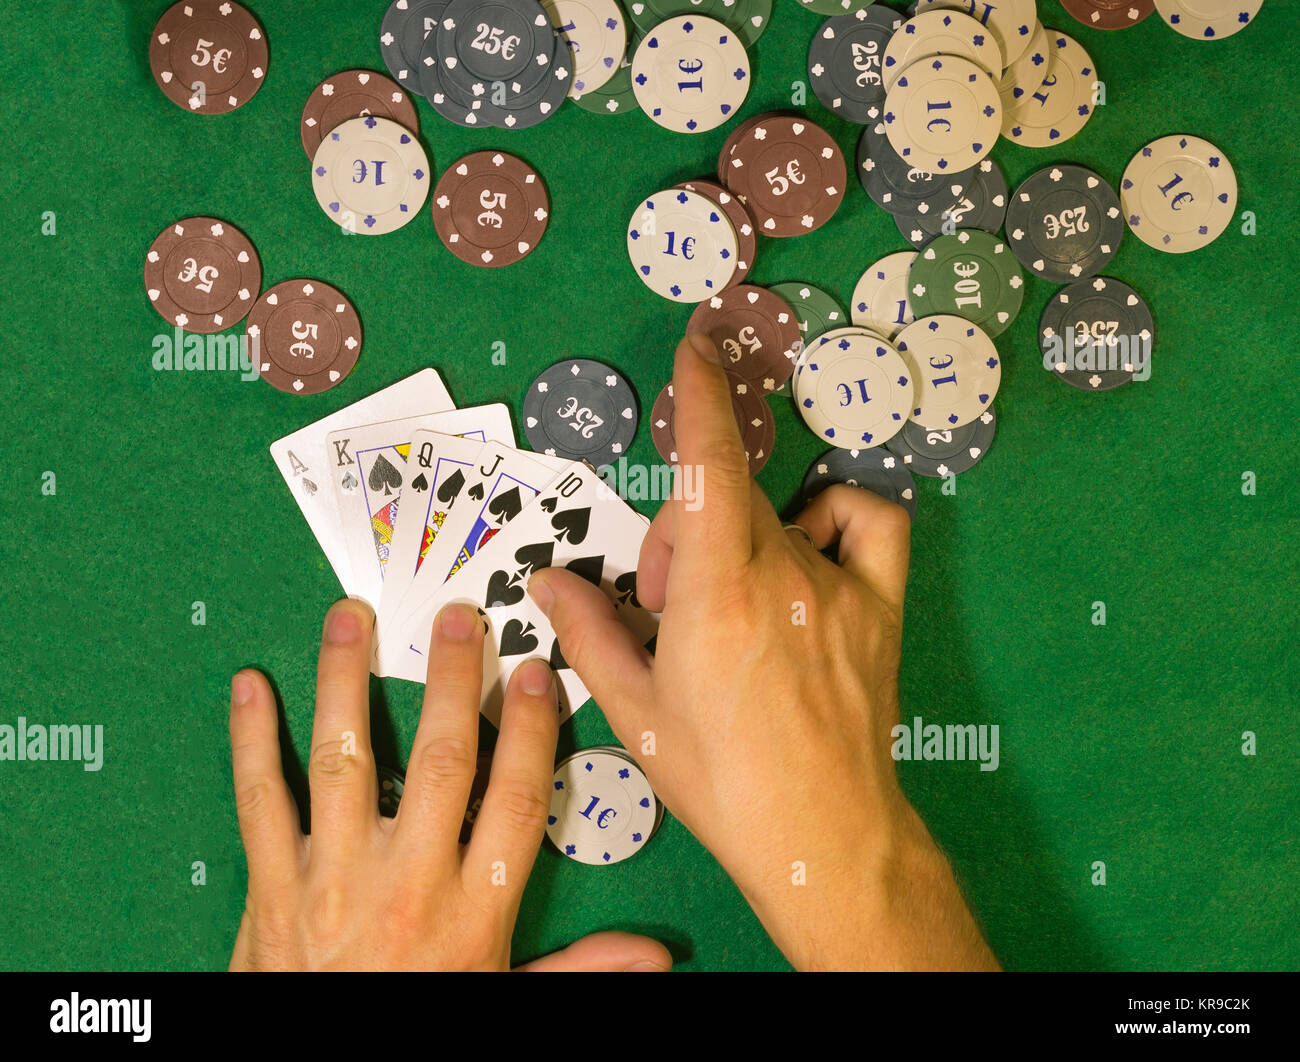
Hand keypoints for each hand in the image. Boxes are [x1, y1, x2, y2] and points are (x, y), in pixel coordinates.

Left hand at [228, 600, 670, 971]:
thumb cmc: (418, 1024)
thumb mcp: (506, 1001)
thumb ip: (579, 971)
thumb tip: (657, 958)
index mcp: (472, 912)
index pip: (513, 801)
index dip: (529, 730)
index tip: (535, 672)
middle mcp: (406, 885)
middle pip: (437, 762)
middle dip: (451, 683)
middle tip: (457, 618)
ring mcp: (332, 879)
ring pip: (344, 761)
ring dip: (346, 683)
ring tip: (351, 618)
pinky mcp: (271, 886)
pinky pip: (260, 801)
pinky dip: (252, 740)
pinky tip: (250, 687)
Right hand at [527, 335, 996, 970]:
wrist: (824, 835)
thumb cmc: (720, 780)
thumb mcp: (636, 709)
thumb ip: (590, 630)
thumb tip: (548, 580)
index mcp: (716, 591)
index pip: (708, 460)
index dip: (700, 390)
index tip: (698, 340)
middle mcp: (783, 571)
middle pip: (723, 500)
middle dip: (681, 535)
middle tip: (667, 604)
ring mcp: (840, 585)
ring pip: (775, 518)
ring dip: (737, 542)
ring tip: (728, 608)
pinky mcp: (881, 605)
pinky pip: (865, 519)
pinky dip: (829, 520)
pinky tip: (804, 565)